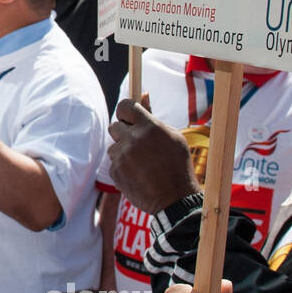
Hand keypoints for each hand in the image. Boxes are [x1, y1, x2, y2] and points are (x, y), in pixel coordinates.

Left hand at [107, 98, 199, 212]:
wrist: (174, 198)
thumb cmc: (177, 165)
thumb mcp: (172, 137)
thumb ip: (153, 116)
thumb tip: (142, 94)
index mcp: (148, 127)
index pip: (124, 106)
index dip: (125, 110)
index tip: (128, 116)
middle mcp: (132, 139)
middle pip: (114, 126)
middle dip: (124, 133)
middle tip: (138, 144)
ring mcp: (122, 156)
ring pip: (114, 146)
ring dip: (123, 152)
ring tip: (142, 163)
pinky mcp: (115, 171)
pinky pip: (114, 163)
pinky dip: (123, 167)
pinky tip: (138, 174)